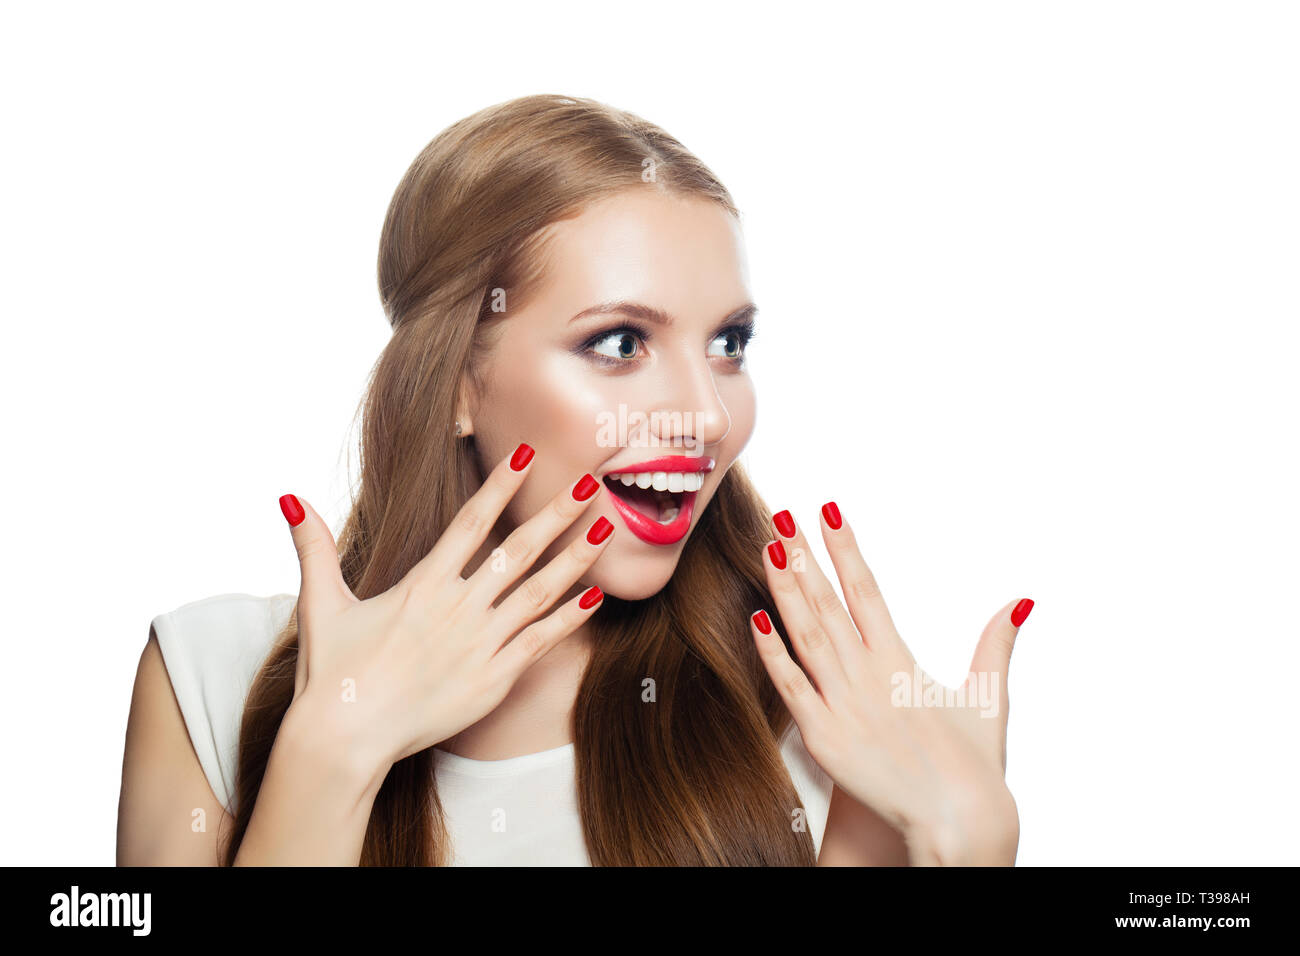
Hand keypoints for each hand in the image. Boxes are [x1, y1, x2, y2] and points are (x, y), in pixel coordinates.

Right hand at [278, 443, 612, 781]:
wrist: (344, 738)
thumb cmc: (331, 674)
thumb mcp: (320, 604)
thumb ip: (314, 548)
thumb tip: (291, 497)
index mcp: (421, 585)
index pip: (470, 523)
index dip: (500, 486)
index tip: (526, 455)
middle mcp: (457, 608)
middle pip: (518, 551)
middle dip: (557, 514)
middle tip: (590, 482)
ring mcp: (480, 644)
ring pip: (539, 592)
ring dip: (575, 558)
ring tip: (606, 529)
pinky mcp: (493, 679)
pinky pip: (540, 641)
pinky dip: (569, 617)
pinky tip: (595, 595)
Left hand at [750, 504, 1031, 865]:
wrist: (960, 823)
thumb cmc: (973, 767)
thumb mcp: (989, 697)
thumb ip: (995, 645)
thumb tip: (1021, 601)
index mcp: (902, 661)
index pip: (866, 589)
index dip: (845, 548)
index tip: (828, 511)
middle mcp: (869, 675)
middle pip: (828, 603)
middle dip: (805, 557)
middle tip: (782, 517)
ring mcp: (843, 704)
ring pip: (805, 635)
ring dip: (785, 590)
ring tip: (769, 548)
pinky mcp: (824, 737)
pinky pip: (791, 687)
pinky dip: (772, 653)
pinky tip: (756, 619)